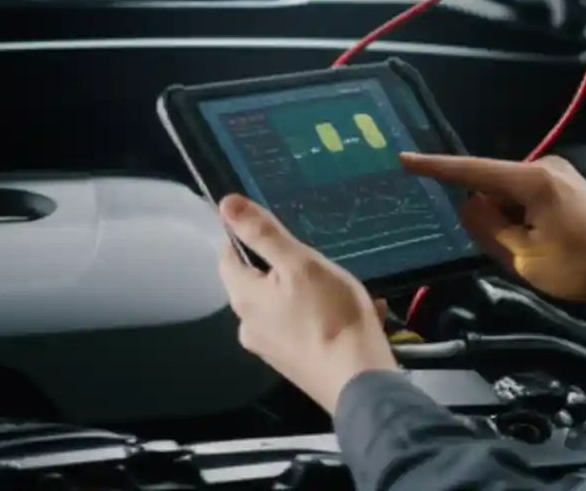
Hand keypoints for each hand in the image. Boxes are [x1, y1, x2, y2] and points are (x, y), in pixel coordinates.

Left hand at [216, 195, 397, 413]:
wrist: (359, 381)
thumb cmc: (331, 315)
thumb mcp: (301, 263)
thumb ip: (263, 234)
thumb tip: (226, 204)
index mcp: (244, 298)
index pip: (228, 256)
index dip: (246, 238)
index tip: (279, 234)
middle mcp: (248, 325)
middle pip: (258, 282)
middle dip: (288, 268)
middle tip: (322, 266)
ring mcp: (270, 349)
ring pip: (283, 305)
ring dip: (310, 293)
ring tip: (346, 293)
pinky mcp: (293, 364)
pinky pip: (301, 328)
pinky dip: (321, 316)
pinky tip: (353, 316)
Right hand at [401, 153, 585, 339]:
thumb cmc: (584, 267)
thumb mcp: (524, 258)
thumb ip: (487, 229)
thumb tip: (467, 206)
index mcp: (533, 179)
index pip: (473, 170)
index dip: (436, 168)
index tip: (405, 159)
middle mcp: (547, 167)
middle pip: (495, 187)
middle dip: (488, 217)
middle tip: (507, 254)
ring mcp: (562, 177)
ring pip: (514, 199)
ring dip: (511, 224)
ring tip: (536, 258)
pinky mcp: (572, 190)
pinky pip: (533, 202)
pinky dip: (526, 223)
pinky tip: (544, 250)